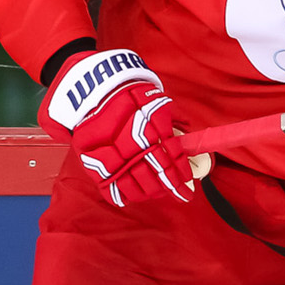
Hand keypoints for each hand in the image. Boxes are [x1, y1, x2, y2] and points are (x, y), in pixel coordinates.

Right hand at [41, 48, 195, 206]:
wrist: (95, 89)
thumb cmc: (131, 95)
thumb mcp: (158, 101)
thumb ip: (175, 120)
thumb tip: (189, 140)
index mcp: (153, 130)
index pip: (173, 161)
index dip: (181, 177)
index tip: (187, 188)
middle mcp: (135, 146)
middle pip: (157, 177)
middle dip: (169, 188)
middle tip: (176, 193)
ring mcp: (114, 156)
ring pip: (137, 187)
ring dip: (150, 193)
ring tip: (156, 193)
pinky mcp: (95, 163)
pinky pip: (112, 189)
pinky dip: (125, 196)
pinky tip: (134, 195)